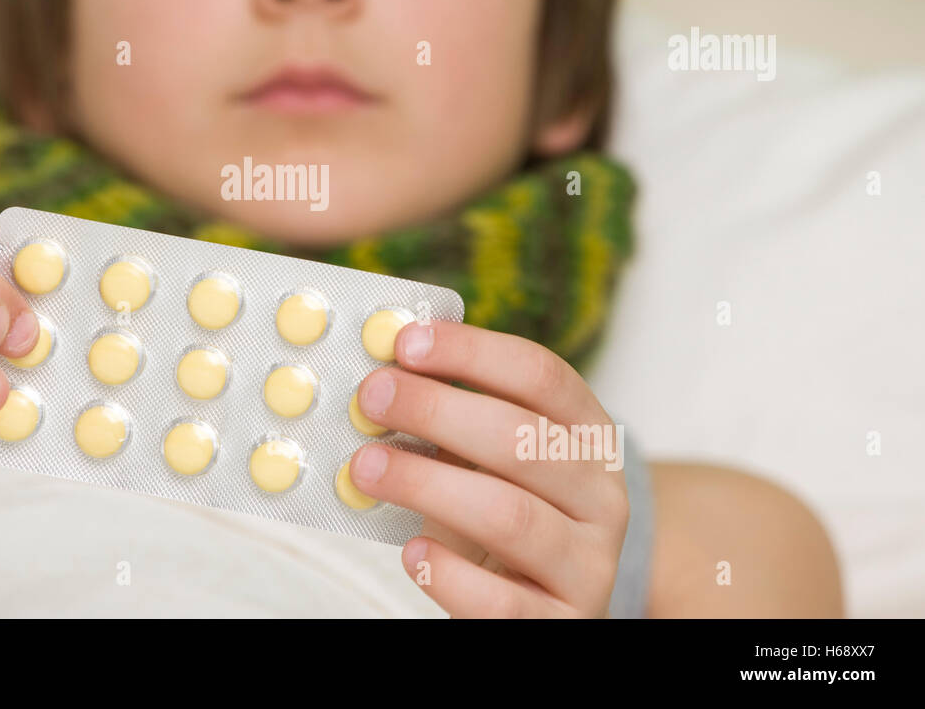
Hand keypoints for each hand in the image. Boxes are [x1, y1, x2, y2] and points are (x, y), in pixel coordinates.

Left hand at [347, 321, 628, 617]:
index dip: (472, 353)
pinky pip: (501, 602)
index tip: (405, 341)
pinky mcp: (559, 625)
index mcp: (590, 438)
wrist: (546, 608)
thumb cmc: (504, 517)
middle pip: (522, 439)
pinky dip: (448, 572)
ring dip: (426, 484)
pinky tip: (411, 550)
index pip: (541, 376)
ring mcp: (588, 566)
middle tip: (371, 398)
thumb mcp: (491, 461)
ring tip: (364, 467)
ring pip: (510, 516)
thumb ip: (451, 421)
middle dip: (438, 410)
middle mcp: (603, 497)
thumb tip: (379, 380)